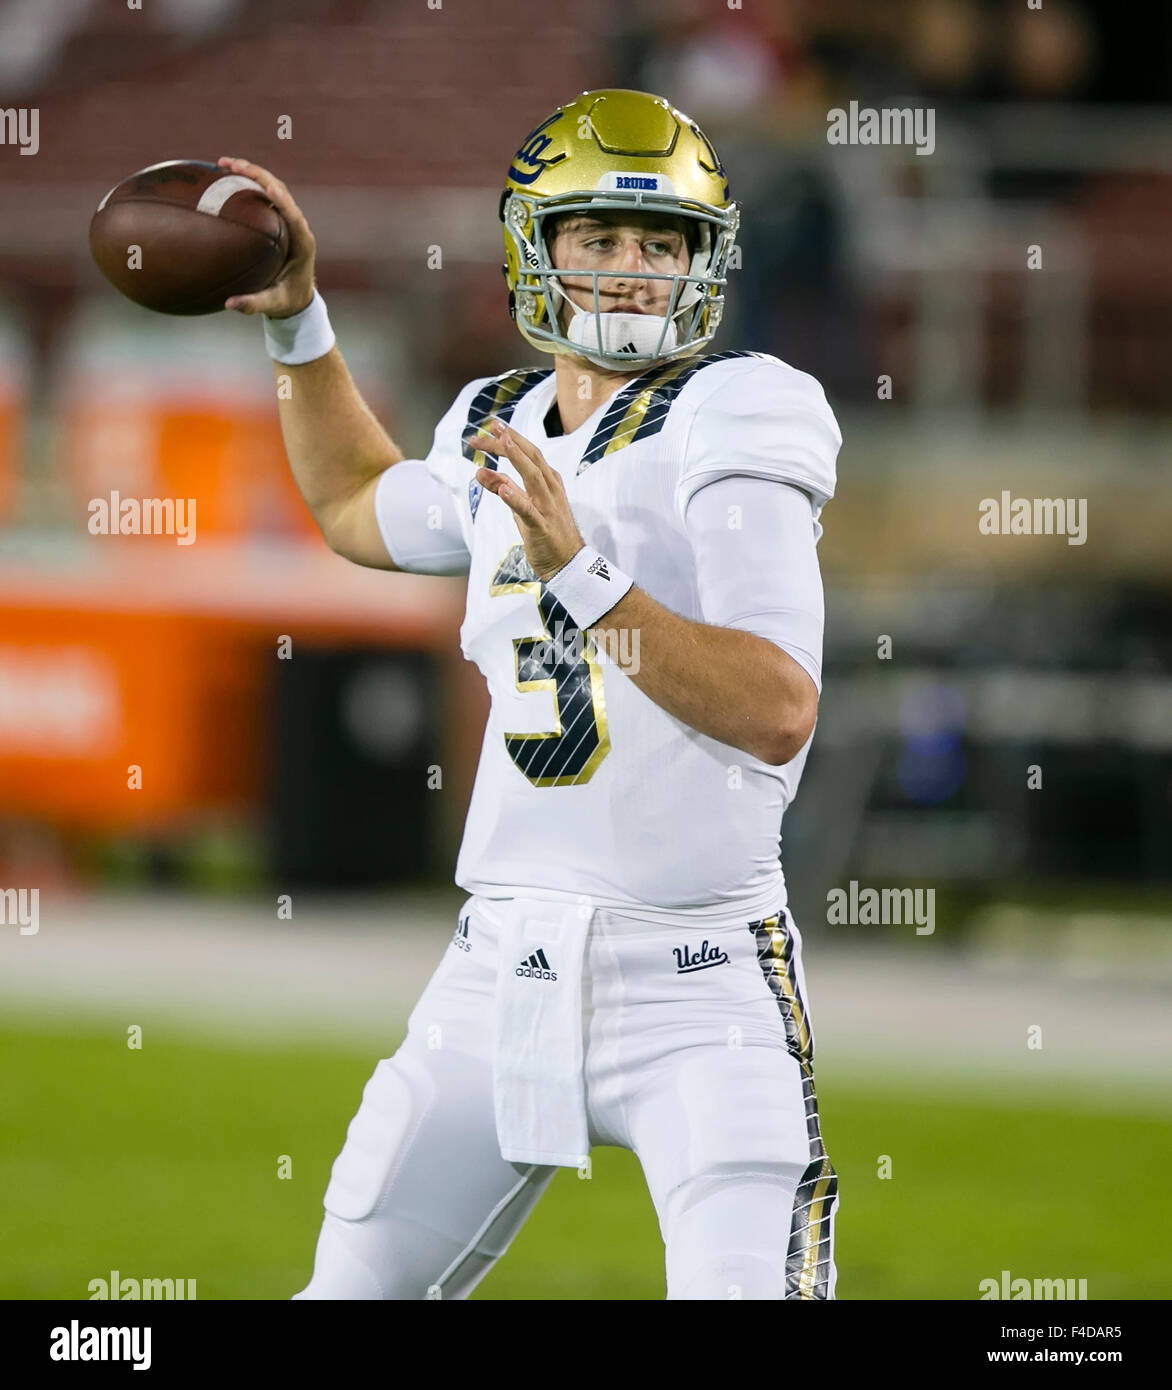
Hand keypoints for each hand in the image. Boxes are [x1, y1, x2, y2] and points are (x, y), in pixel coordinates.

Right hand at [216, 156, 316, 316]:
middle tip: (231, 166)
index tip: (269, 188)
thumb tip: (229, 304)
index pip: (294, 217)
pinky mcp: (278, 218)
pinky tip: (224, 176)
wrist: (299, 299)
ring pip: (271, 187)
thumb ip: (254, 304)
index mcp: (302, 244)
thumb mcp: (273, 304)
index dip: (282, 201)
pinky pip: (263, 194)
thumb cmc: (287, 301)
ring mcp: (288, 220)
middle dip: (258, 176)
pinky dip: (246, 183)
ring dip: (250, 173)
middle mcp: (298, 227)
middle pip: (281, 192)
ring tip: (223, 163)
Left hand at [467, 420, 585, 581]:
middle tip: (492, 426)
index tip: (490, 428)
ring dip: (517, 458)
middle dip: (511, 440)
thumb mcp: (520, 507)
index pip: (528, 453)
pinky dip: (516, 498)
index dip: (509, 439)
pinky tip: (503, 488)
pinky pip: (528, 510)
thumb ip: (503, 486)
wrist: (568, 563)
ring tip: (502, 443)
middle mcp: (550, 489)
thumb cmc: (546, 532)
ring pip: (533, 477)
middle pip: (531, 457)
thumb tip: (480, 470)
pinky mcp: (542, 527)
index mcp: (548, 481)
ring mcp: (548, 507)